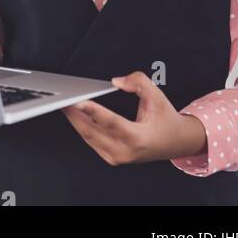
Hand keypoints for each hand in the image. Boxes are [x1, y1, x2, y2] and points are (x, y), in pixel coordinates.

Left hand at [62, 71, 207, 163]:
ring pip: (89, 137)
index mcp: (138, 138)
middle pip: (93, 132)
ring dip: (75, 120)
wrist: (175, 142)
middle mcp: (126, 151)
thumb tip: (117, 81)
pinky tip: (74, 114)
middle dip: (75, 114)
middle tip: (62, 98)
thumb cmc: (166, 120)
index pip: (111, 123)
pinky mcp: (112, 157)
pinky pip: (92, 140)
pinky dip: (82, 126)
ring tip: (64, 103)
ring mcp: (117, 157)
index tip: (79, 101)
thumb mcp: (158, 96)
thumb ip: (139, 82)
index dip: (94, 111)